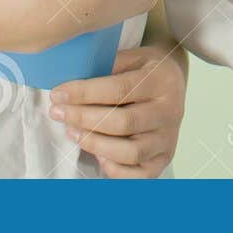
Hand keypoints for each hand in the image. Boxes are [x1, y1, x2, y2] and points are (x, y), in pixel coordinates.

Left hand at [50, 44, 186, 178]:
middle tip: (58, 113)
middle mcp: (170, 111)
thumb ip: (106, 67)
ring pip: (130, 152)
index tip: (58, 95)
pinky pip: (139, 176)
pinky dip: (114, 169)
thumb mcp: (131, 57)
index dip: (85, 93)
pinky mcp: (165, 158)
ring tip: (72, 132)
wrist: (174, 81)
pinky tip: (97, 154)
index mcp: (162, 81)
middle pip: (123, 123)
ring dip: (94, 144)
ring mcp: (169, 138)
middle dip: (83, 119)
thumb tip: (70, 87)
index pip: (119, 89)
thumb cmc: (144, 69)